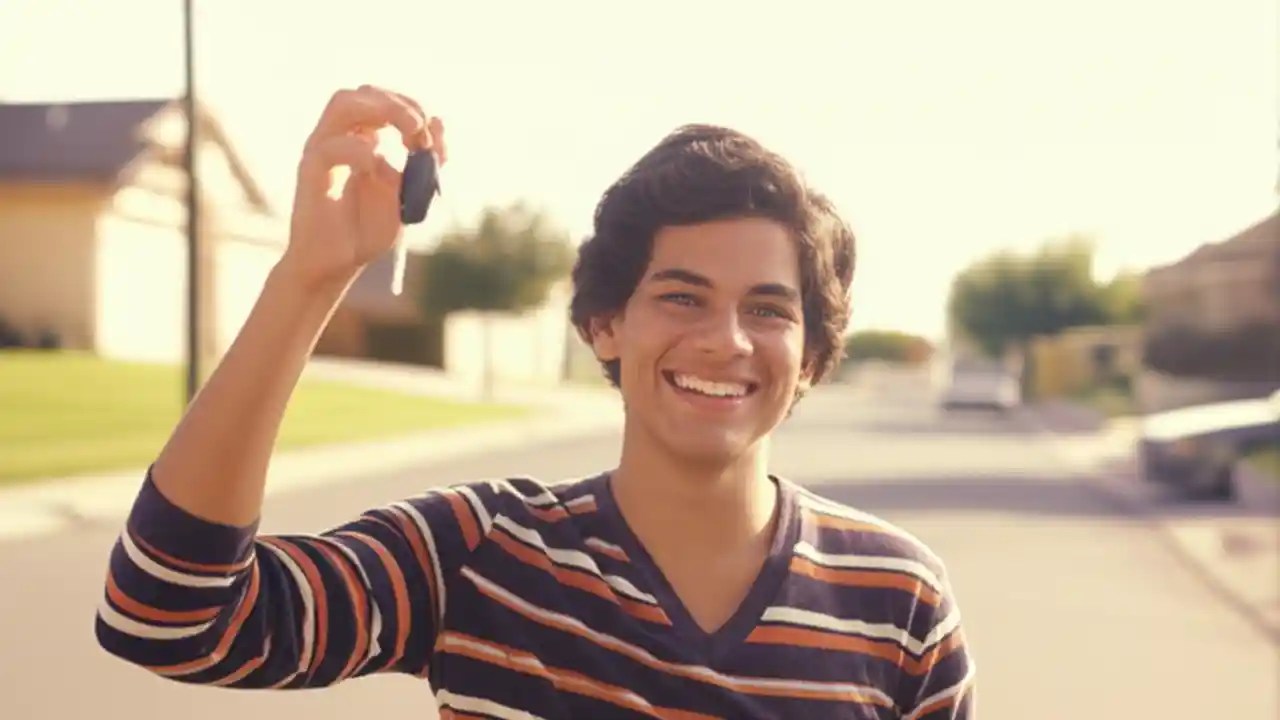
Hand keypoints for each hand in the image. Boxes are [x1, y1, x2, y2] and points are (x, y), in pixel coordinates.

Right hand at [278, 85, 447, 292]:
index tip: (433, 131)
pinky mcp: (310, 174)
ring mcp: (322, 151)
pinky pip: (330, 148)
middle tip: (420, 127)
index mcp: (361, 138)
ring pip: (342, 104)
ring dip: (382, 110)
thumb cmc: (367, 230)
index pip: (384, 100)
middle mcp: (339, 137)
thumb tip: (438, 122)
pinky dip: (360, 151)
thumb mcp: (409, 194)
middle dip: (398, 103)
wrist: (338, 265)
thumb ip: (425, 163)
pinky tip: (378, 168)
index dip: (412, 108)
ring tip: (409, 132)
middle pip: (363, 93)